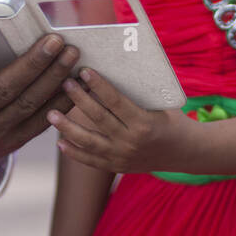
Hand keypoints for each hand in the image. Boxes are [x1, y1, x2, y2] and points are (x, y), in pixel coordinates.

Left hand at [48, 69, 191, 172]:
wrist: (183, 152)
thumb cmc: (171, 119)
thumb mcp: (160, 104)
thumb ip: (135, 93)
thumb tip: (110, 68)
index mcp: (144, 123)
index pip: (115, 101)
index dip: (98, 85)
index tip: (84, 71)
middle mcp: (131, 142)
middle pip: (99, 119)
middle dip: (79, 100)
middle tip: (64, 83)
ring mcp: (122, 157)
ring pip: (89, 142)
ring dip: (68, 128)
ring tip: (51, 114)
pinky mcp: (117, 167)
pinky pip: (91, 160)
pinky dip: (74, 152)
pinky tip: (60, 141)